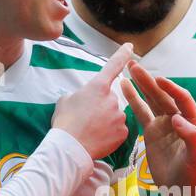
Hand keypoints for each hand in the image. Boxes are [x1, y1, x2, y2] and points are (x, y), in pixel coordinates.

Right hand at [52, 43, 133, 158]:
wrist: (70, 148)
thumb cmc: (65, 123)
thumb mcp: (65, 101)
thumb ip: (77, 95)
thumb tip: (79, 98)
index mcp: (98, 86)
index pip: (113, 65)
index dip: (122, 54)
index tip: (130, 47)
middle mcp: (112, 98)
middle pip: (111, 98)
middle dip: (102, 106)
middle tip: (87, 118)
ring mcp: (120, 115)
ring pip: (115, 115)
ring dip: (106, 121)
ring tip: (91, 130)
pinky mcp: (123, 132)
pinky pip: (119, 130)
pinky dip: (110, 134)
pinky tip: (98, 139)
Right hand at [120, 60, 195, 195]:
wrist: (184, 190)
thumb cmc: (195, 173)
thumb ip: (191, 136)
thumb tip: (176, 118)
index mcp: (193, 121)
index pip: (182, 99)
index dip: (171, 89)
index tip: (159, 80)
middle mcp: (178, 118)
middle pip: (163, 95)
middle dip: (149, 81)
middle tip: (135, 65)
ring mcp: (163, 124)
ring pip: (151, 101)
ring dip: (140, 86)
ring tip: (129, 70)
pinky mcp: (152, 132)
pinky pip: (141, 113)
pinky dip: (133, 101)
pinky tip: (125, 88)